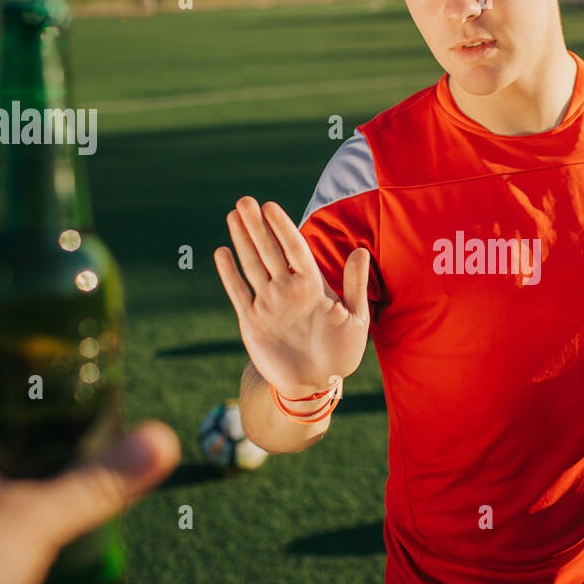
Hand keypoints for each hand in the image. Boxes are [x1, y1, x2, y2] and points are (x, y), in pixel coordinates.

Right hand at [215, 196, 369, 392]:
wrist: (317, 383)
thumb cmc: (341, 351)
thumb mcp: (355, 319)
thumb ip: (354, 285)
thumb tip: (361, 251)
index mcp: (312, 286)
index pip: (295, 249)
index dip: (283, 228)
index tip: (272, 206)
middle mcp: (287, 290)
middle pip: (269, 251)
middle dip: (257, 226)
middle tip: (246, 200)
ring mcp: (268, 304)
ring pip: (252, 266)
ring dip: (242, 242)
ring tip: (234, 216)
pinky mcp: (252, 321)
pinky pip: (238, 292)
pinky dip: (229, 274)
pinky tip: (222, 252)